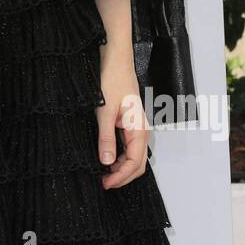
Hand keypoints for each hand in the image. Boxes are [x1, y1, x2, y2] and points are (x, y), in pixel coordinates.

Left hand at [96, 51, 149, 189]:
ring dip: (121, 168)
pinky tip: (107, 158)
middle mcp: (141, 131)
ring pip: (134, 156)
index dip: (120, 177)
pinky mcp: (130, 124)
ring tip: (103, 173)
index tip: (105, 183)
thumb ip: (106, 137)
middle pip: (137, 164)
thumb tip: (106, 161)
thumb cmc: (113, 81)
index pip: (134, 163)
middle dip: (122, 177)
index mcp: (139, 130)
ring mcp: (136, 128)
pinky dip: (120, 157)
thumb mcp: (105, 112)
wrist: (116, 62)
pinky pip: (129, 147)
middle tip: (103, 183)